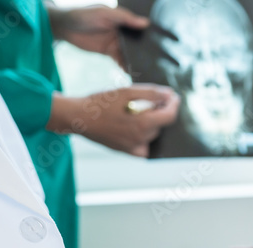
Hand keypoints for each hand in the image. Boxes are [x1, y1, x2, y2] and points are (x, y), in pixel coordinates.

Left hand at [48, 5, 148, 67]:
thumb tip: (146, 23)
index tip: (162, 45)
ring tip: (147, 70)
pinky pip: (121, 60)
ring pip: (131, 53)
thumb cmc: (83, 15)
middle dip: (146, 52)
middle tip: (158, 62)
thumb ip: (124, 18)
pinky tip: (132, 72)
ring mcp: (116, 42)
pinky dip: (126, 66)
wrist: (64, 27)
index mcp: (123, 19)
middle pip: (138, 43)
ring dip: (137, 61)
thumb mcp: (104, 13)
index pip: (140, 28)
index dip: (150, 35)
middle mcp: (122, 31)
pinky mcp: (109, 52)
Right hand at [51, 85, 179, 156]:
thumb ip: (151, 93)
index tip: (174, 97)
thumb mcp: (126, 91)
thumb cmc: (100, 102)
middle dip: (159, 112)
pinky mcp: (128, 152)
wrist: (78, 117)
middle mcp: (142, 138)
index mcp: (143, 123)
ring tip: (135, 113)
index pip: (170, 116)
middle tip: (148, 101)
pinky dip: (144, 137)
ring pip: (153, 134)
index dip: (174, 105)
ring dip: (150, 123)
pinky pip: (145, 146)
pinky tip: (136, 128)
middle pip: (161, 124)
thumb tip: (170, 95)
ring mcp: (135, 147)